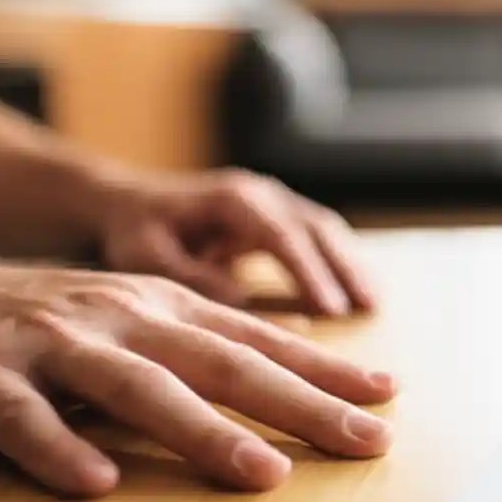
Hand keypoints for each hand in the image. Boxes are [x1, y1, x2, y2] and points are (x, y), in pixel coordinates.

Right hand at [0, 260, 395, 496]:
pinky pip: (21, 420)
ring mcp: (55, 343)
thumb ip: (201, 348)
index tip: (386, 395)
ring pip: (137, 389)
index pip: (261, 340)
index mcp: (163, 306)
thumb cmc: (54, 323)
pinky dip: (57, 449)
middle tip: (368, 439)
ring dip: (202, 432)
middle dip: (303, 404)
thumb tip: (290, 381)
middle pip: (224, 362)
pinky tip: (96, 484)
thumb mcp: (136, 323)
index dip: (325, 368)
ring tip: (262, 473)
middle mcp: (122, 316)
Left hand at [97, 169, 371, 314]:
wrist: (128, 201)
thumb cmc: (134, 231)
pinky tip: (361, 291)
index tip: (331, 309)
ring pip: (325, 229)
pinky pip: (320, 236)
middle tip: (371, 308)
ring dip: (352, 265)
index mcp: (232, 198)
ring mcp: (275, 200)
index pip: (281, 235)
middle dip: (346, 268)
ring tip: (374, 304)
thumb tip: (240, 301)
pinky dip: (343, 262)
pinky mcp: (280, 215)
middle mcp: (262, 192)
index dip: (309, 272)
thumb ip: (191, 276)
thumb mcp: (146, 256)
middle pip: (316, 228)